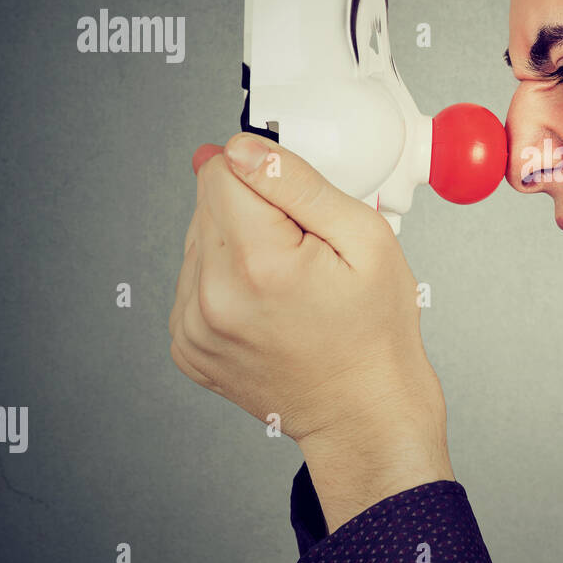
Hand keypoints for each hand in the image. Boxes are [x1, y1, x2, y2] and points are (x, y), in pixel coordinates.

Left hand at [170, 134, 452, 525]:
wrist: (363, 414)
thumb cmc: (376, 335)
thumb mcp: (366, 240)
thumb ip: (298, 183)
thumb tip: (242, 148)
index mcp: (257, 266)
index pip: (223, 168)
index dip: (270, 176)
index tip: (303, 211)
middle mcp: (210, 298)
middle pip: (209, 202)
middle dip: (258, 211)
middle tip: (307, 254)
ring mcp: (192, 327)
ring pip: (200, 238)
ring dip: (241, 244)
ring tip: (290, 283)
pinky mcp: (186, 344)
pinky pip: (195, 279)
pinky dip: (228, 279)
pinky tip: (269, 302)